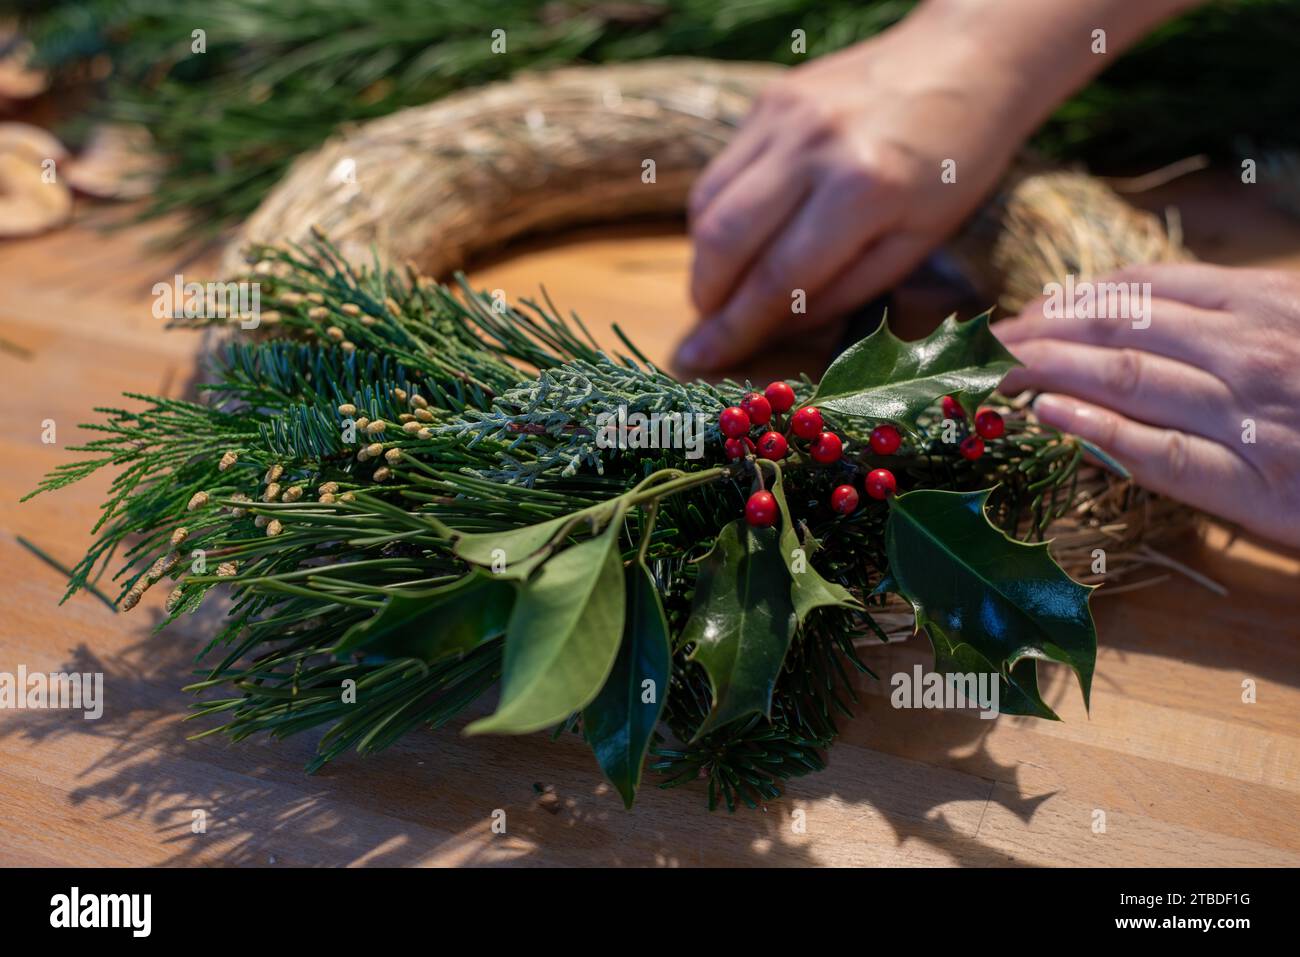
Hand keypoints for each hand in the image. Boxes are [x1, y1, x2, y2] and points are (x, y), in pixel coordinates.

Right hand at [677, 21, 1031, 370]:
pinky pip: (721, 171)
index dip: (734, 329)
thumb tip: (770, 329)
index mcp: (861, 191)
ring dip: (705, 259)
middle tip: (707, 330)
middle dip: (706, 297)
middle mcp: (812, 147)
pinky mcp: (768, 101)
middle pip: (723, 240)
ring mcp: (783, 117)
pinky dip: (716, 215)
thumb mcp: (916, 243)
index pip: (775, 279)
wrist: (966, 59)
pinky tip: (738, 238)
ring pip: (708, 204)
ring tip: (723, 288)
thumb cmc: (955, 166)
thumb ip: (843, 291)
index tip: (700, 360)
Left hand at [997, 263, 1299, 548]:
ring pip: (1126, 379)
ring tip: (996, 375)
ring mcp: (1245, 418)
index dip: (1071, 300)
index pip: (1141, 291)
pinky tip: (1048, 417)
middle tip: (988, 346)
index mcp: (1262, 302)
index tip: (1028, 313)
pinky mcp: (1253, 484)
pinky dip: (1100, 431)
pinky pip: (1163, 454)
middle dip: (1040, 334)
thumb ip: (1236, 310)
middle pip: (1116, 330)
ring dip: (1049, 371)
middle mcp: (1246, 352)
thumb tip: (1144, 307)